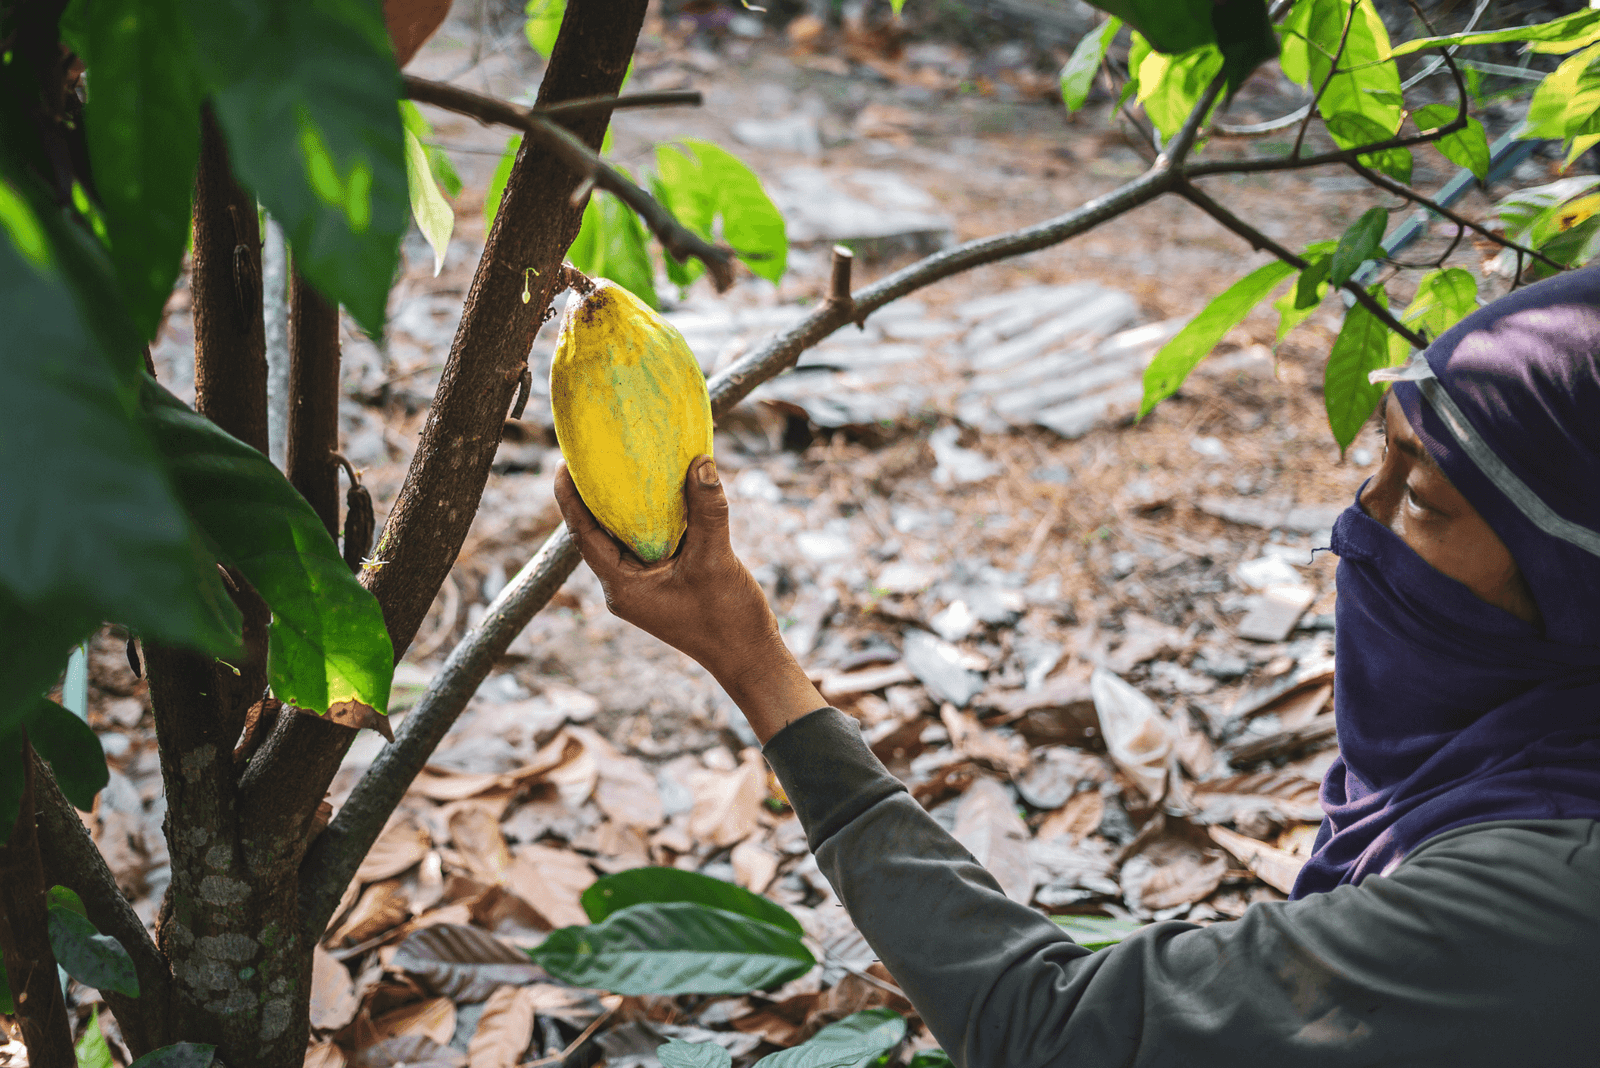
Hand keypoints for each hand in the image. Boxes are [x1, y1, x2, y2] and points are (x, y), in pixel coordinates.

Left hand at [553, 456, 824, 741]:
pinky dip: (655, 517)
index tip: (563, 463)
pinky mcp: (664, 581)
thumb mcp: (714, 560)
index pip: (582, 534)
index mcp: (621, 586)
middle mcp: (625, 585)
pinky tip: (667, 489)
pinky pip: (651, 541)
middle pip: (600, 531)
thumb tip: (699, 462)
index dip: (569, 498)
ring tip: (627, 463)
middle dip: (598, 494)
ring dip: (628, 503)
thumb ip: (706, 511)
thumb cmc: (726, 619)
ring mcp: (644, 584)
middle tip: (597, 454)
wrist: (749, 657)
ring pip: (627, 535)